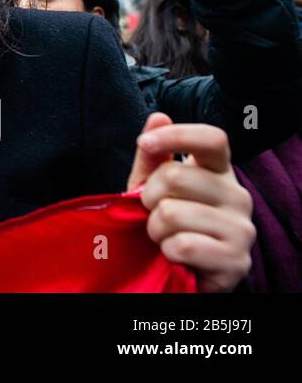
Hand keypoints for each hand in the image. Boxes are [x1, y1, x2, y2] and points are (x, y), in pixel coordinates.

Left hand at [126, 113, 255, 292]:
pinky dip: (167, 252)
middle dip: (149, 197)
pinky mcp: (237, 261)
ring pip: (172, 213)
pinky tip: (177, 256)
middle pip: (176, 176)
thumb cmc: (170, 223)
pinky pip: (182, 246)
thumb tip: (159, 117)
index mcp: (219, 171)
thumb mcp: (153, 186)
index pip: (212, 138)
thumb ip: (153, 156)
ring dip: (155, 229)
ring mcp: (242, 229)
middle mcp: (238, 195)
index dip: (176, 135)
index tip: (145, 143)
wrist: (186, 270)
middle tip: (154, 213)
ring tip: (166, 236)